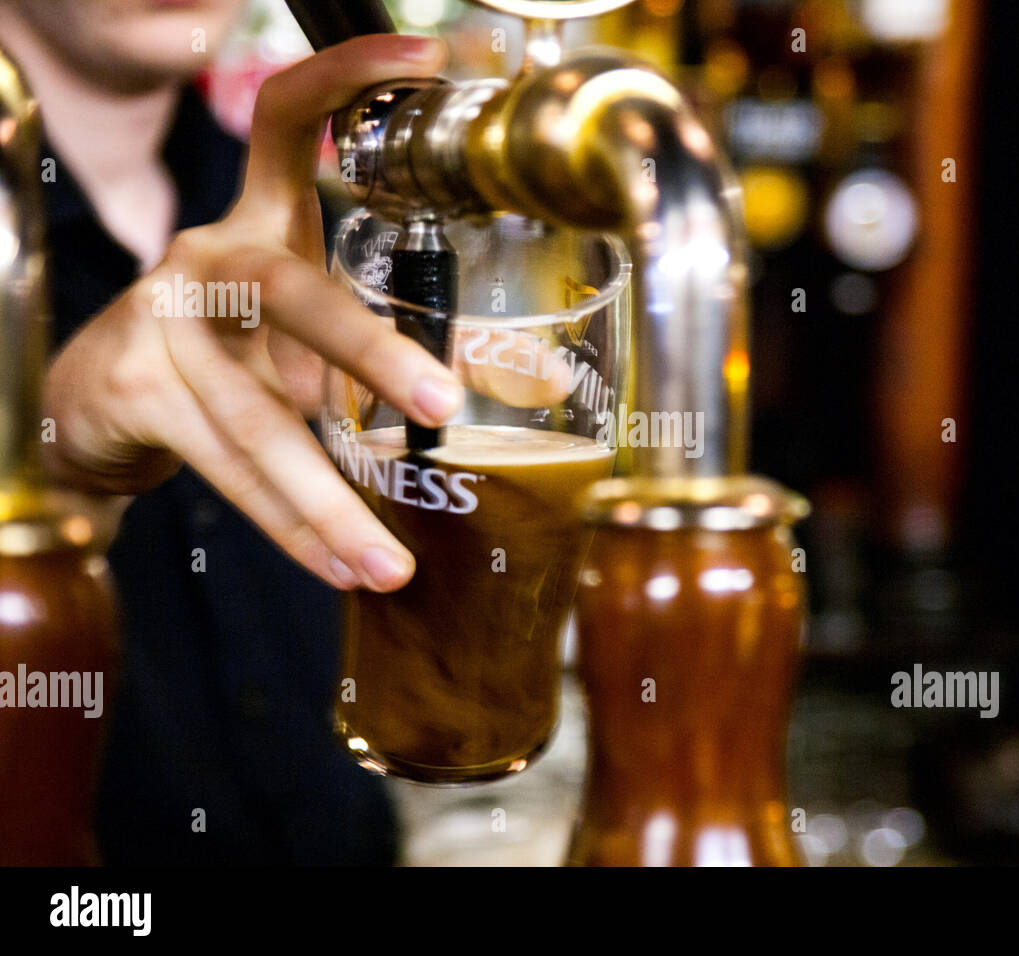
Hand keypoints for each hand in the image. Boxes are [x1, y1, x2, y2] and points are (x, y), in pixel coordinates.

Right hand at [43, 35, 459, 592]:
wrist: (105, 396)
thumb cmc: (235, 348)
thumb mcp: (307, 327)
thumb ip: (391, 341)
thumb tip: (539, 385)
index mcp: (261, 222)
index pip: (292, 119)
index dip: (351, 75)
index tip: (432, 50)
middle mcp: (210, 256)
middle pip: (295, 294)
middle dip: (369, 352)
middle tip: (443, 401)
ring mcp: (166, 323)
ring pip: (258, 419)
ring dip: (327, 500)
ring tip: (388, 564)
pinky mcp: (139, 391)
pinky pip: (226, 469)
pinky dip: (289, 526)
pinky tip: (338, 567)